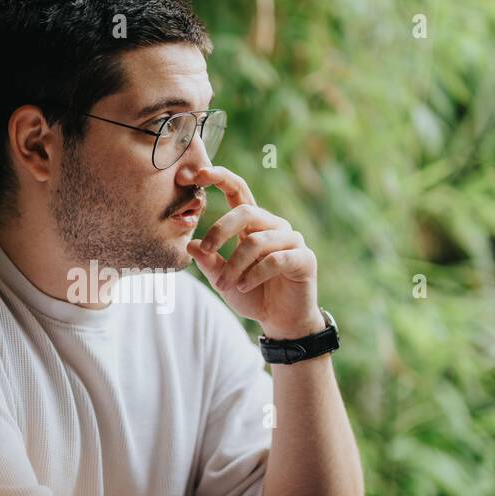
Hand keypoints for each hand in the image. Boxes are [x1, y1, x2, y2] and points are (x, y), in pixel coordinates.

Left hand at [184, 165, 323, 339]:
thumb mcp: (223, 279)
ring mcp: (291, 240)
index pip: (237, 191)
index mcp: (253, 224)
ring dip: (235, 266)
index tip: (195, 174)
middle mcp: (274, 226)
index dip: (219, 177)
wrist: (281, 321)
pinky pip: (275, 260)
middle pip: (245, 211)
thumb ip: (209, 262)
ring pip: (256, 241)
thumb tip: (190, 244)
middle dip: (220, 230)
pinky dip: (254, 274)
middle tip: (205, 250)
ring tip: (225, 286)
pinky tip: (243, 287)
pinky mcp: (304, 258)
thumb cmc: (252, 295)